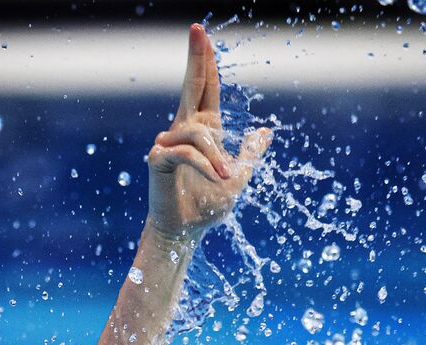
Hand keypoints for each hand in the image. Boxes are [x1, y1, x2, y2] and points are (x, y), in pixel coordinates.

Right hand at [147, 23, 270, 243]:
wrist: (184, 233)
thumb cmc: (206, 209)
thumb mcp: (237, 179)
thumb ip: (249, 154)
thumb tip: (266, 132)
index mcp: (204, 131)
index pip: (206, 89)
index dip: (205, 62)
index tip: (201, 34)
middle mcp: (184, 131)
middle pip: (191, 86)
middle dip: (196, 59)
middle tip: (197, 29)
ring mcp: (168, 143)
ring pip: (198, 133)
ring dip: (216, 157)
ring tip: (226, 180)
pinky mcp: (159, 160)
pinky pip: (187, 153)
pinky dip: (205, 165)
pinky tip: (217, 178)